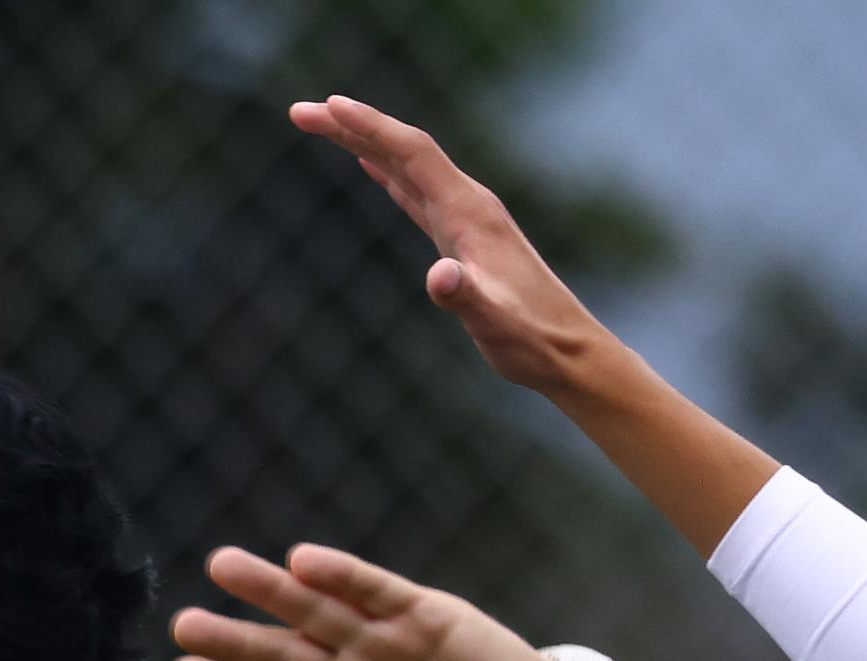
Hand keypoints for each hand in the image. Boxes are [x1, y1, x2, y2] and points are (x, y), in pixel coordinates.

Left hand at [170, 544, 551, 660]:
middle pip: (278, 653)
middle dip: (233, 637)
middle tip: (184, 623)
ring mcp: (380, 642)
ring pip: (315, 611)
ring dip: (272, 590)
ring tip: (224, 567)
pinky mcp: (421, 613)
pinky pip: (373, 590)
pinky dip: (342, 575)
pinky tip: (302, 561)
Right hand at [293, 97, 614, 400]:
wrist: (566, 348)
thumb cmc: (530, 339)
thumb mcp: (493, 322)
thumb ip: (465, 296)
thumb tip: (438, 276)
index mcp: (470, 212)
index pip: (413, 154)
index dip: (370, 127)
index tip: (328, 106)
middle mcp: (468, 204)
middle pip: (404, 150)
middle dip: (353, 126)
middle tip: (300, 112)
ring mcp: (465, 218)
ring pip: (406, 167)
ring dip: (364, 143)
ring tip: (324, 125)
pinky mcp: (460, 236)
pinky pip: (416, 190)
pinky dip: (388, 172)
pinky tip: (371, 165)